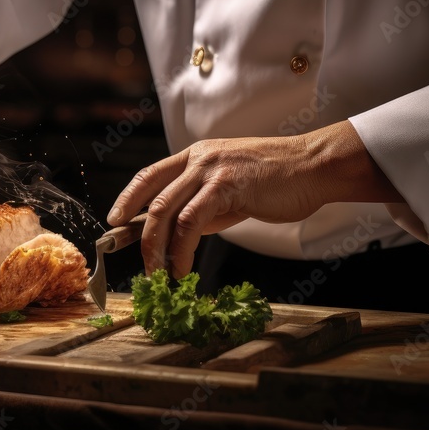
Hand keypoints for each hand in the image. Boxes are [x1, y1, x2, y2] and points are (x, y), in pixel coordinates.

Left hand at [106, 121, 402, 278]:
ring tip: (161, 274)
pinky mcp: (225, 186)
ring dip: (158, 248)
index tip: (115, 220)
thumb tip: (182, 234)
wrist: (314, 167)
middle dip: (140, 235)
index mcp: (196, 155)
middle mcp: (198, 158)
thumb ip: (206, 206)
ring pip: (166, 211)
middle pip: (152, 197)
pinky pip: (190, 222)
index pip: (150, 175)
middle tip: (142, 264)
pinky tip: (184, 268)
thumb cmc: (278, 180)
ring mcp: (210, 169)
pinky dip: (181, 249)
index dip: (128, 198)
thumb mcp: (232, 189)